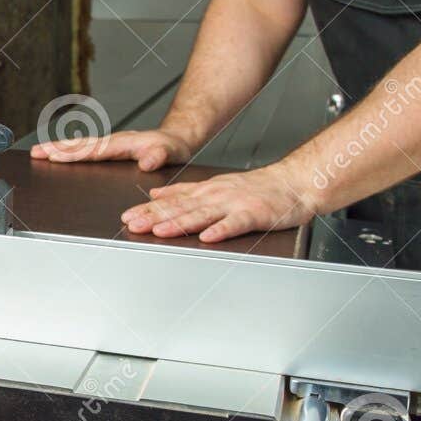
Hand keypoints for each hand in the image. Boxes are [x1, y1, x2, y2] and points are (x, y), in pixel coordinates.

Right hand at [30, 128, 192, 170]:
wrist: (177, 139)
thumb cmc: (174, 148)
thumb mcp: (171, 152)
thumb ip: (159, 155)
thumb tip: (147, 161)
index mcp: (124, 143)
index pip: (94, 150)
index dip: (74, 154)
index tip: (55, 156)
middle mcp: (114, 141)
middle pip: (80, 144)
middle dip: (56, 148)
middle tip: (35, 152)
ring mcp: (110, 143)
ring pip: (79, 145)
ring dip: (58, 147)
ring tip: (37, 151)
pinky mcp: (110, 148)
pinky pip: (84, 148)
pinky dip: (68, 149)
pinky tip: (57, 153)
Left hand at [120, 164, 316, 242]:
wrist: (293, 184)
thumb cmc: (257, 189)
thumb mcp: (215, 185)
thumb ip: (185, 191)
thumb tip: (156, 193)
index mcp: (206, 190)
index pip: (172, 200)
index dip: (149, 209)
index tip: (127, 216)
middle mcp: (216, 195)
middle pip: (181, 207)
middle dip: (155, 217)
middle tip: (134, 224)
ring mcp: (234, 204)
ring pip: (202, 214)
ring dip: (180, 223)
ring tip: (160, 231)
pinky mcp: (254, 214)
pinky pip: (235, 223)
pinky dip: (221, 230)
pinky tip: (206, 237)